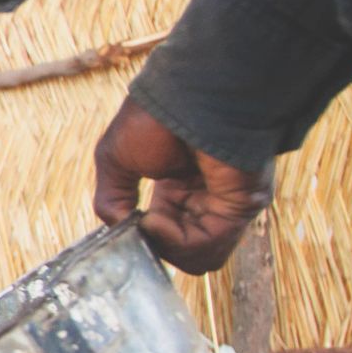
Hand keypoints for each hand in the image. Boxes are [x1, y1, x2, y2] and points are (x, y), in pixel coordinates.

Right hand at [92, 94, 273, 274]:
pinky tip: (155, 220)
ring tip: (147, 223)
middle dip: (155, 247)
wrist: (183, 95)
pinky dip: (177, 242)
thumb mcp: (114, 159)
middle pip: (185, 251)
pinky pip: (209, 246)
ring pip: (199, 257)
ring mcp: (227, 204)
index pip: (167, 232)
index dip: (144, 237)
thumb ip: (111, 199)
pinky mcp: (240, 205)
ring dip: (166, 249)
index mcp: (180, 186)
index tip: (124, 226)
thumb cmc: (153, 117)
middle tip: (136, 228)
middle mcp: (206, 198)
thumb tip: (119, 230)